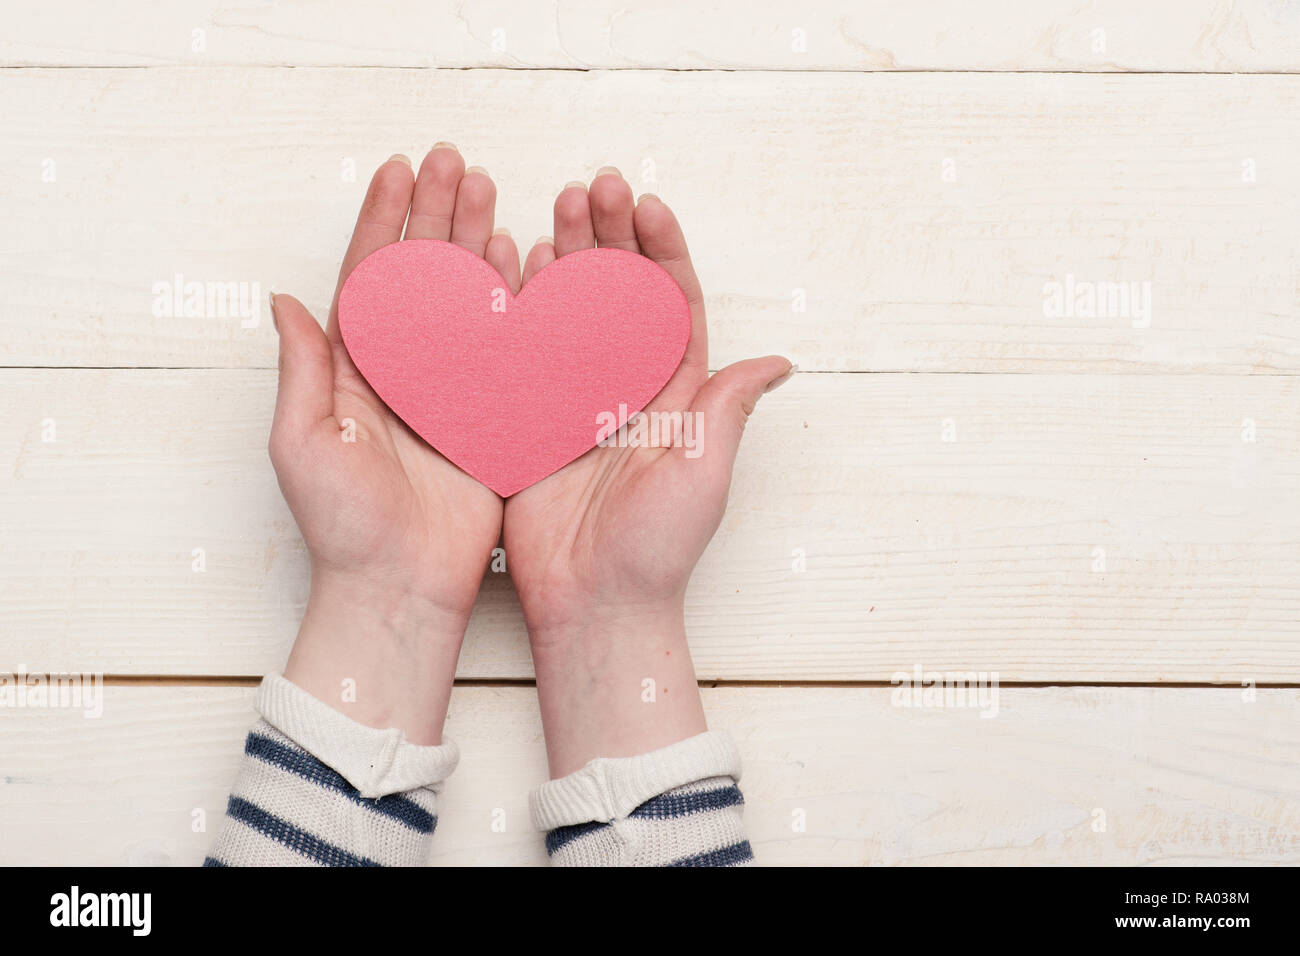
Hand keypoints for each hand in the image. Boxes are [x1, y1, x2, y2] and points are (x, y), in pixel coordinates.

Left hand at [271, 148, 519, 743]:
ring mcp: (449, 389)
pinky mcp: (490, 415)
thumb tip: (282, 300)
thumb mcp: (304, 446)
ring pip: (464, 298)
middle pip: (420, 272)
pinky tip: (522, 259)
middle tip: (454, 162)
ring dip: (474, 241)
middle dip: (435, 213)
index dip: (384, 220)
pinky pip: (504, 346)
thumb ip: (302, 372)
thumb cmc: (344, 528)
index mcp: (355, 369)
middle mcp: (404, 370)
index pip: (369, 275)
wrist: (399, 587)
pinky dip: (513, 300)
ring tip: (489, 191)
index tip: (401, 171)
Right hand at [503, 169, 793, 774]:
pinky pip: (525, 351)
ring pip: (572, 312)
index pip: (672, 304)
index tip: (645, 205)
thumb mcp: (704, 472)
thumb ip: (729, 408)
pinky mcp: (531, 421)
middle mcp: (627, 389)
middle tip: (592, 187)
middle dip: (610, 236)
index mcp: (676, 395)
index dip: (661, 251)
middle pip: (621, 295)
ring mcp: (576, 402)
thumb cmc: (657, 550)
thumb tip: (782, 360)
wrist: (595, 605)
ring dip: (567, 257)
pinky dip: (519, 306)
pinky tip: (513, 264)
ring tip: (555, 206)